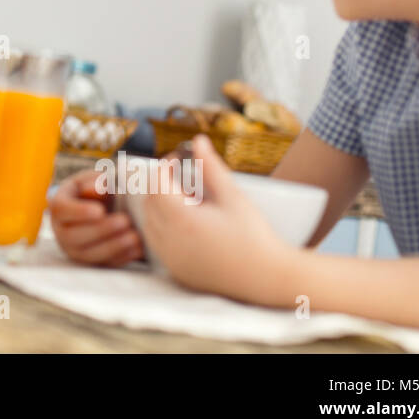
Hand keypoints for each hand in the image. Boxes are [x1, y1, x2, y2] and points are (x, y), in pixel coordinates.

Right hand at [49, 168, 143, 266]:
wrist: (101, 209)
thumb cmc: (96, 191)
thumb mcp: (94, 181)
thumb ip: (95, 182)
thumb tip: (95, 189)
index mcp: (59, 205)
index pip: (61, 209)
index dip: (79, 212)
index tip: (100, 210)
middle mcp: (61, 231)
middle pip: (73, 236)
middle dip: (101, 230)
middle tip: (124, 221)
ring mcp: (74, 250)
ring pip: (89, 254)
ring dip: (113, 246)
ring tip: (134, 236)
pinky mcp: (90, 263)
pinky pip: (103, 264)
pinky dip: (122, 257)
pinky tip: (138, 248)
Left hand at [139, 134, 296, 304]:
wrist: (268, 278)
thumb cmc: (254, 236)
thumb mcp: (233, 196)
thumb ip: (211, 167)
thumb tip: (198, 140)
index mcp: (182, 221)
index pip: (156, 183)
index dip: (164, 166)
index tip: (178, 158)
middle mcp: (170, 241)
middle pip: (150, 201)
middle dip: (162, 184)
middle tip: (185, 178)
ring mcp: (170, 259)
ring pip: (150, 222)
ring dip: (161, 206)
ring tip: (191, 201)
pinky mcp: (176, 271)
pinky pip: (157, 243)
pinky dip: (164, 227)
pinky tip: (189, 223)